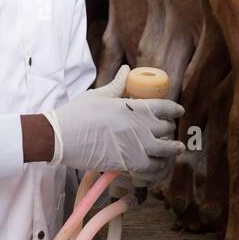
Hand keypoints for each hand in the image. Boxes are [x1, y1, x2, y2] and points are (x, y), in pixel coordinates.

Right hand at [44, 66, 184, 181]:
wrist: (60, 137)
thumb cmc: (76, 114)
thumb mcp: (97, 95)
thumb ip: (116, 85)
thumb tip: (126, 71)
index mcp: (132, 107)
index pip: (164, 107)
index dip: (174, 109)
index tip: (178, 111)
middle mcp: (139, 127)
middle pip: (167, 128)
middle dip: (170, 129)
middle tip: (168, 131)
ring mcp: (136, 146)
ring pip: (166, 150)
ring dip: (172, 149)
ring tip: (175, 149)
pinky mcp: (128, 164)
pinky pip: (153, 168)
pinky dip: (159, 168)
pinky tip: (159, 166)